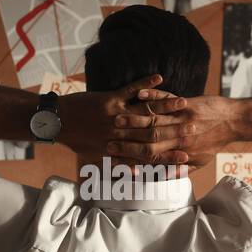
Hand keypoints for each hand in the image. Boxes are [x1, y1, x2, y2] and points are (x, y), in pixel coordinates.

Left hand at [57, 75, 192, 166]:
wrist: (55, 122)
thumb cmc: (76, 141)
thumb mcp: (96, 157)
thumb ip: (117, 164)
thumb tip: (134, 174)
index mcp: (120, 148)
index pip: (150, 154)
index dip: (169, 156)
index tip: (187, 157)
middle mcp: (122, 133)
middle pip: (154, 133)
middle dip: (176, 131)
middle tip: (195, 129)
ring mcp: (117, 115)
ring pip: (147, 111)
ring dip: (167, 106)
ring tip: (185, 103)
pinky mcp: (110, 100)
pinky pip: (131, 90)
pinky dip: (146, 84)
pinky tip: (160, 77)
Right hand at [107, 94, 239, 169]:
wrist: (234, 122)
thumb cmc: (215, 142)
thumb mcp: (200, 161)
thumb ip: (181, 169)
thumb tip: (164, 177)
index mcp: (180, 151)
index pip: (151, 157)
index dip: (132, 159)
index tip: (114, 159)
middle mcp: (179, 136)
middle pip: (147, 139)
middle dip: (126, 140)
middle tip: (107, 140)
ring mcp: (182, 118)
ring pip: (153, 119)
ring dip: (133, 118)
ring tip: (116, 118)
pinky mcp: (186, 103)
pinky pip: (165, 98)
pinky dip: (151, 94)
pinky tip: (138, 94)